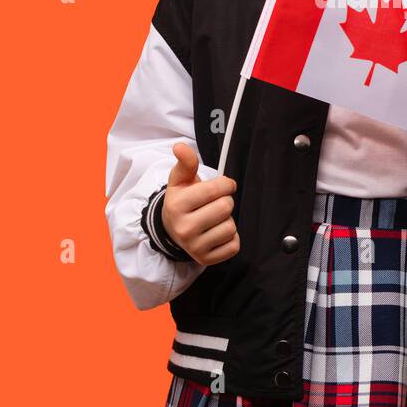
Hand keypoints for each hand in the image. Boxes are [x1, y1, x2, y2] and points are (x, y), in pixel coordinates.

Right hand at [163, 141, 239, 264]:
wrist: (171, 230)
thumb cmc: (181, 200)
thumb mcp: (180, 179)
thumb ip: (185, 161)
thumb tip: (180, 146)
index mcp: (177, 205)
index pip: (218, 189)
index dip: (226, 184)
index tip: (222, 186)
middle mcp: (184, 228)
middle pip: (226, 207)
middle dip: (225, 201)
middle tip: (213, 204)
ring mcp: (195, 247)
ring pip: (231, 227)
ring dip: (227, 220)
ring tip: (213, 219)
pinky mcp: (206, 260)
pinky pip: (234, 245)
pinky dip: (230, 238)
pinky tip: (216, 233)